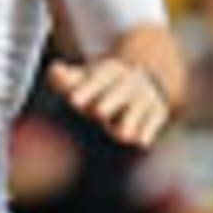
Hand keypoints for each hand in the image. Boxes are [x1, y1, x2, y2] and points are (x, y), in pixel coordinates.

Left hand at [49, 59, 170, 148]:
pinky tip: (141, 142)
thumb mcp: (84, 78)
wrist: (142, 79)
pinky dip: (148, 131)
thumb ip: (65, 78)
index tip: (73, 101)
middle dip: (110, 101)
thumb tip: (55, 71)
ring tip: (123, 135)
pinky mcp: (157, 112)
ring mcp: (144, 97)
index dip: (86, 89)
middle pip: (119, 92)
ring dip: (130, 120)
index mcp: (110, 71)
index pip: (98, 79)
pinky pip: (154, 122)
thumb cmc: (101, 86)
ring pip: (138, 108)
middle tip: (99, 112)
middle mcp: (129, 83)